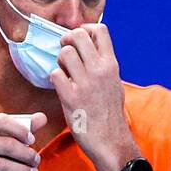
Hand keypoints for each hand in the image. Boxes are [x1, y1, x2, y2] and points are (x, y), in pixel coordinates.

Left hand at [49, 23, 139, 170]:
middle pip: (78, 35)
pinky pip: (55, 74)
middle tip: (66, 52)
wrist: (111, 141)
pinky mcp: (71, 97)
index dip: (85, 29)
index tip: (80, 39)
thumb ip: (103, 65)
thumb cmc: (110, 113)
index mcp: (111, 65)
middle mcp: (99, 70)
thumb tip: (90, 48)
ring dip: (60, 61)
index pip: (99, 30)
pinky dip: (55, 79)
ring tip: (65, 72)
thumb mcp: (115, 83)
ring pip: (64, 53)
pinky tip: (62, 88)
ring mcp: (85, 83)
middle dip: (67, 40)